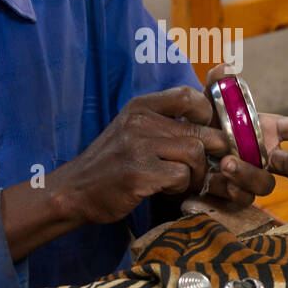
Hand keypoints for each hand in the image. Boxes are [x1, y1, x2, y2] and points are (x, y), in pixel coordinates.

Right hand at [48, 86, 230, 224]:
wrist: (74, 191)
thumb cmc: (110, 164)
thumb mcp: (132, 130)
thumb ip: (164, 122)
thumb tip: (210, 122)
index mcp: (140, 107)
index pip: (188, 96)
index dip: (208, 114)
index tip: (208, 132)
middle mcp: (140, 122)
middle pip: (200, 130)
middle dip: (212, 153)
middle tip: (207, 167)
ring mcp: (139, 147)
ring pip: (195, 154)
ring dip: (197, 174)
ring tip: (184, 182)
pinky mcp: (140, 173)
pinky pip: (182, 176)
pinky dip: (181, 187)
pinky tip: (167, 190)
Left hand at [199, 65, 287, 206]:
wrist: (191, 149)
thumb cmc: (211, 123)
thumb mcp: (212, 102)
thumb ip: (218, 85)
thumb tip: (225, 69)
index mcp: (272, 130)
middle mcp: (269, 156)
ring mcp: (255, 176)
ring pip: (266, 184)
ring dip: (250, 174)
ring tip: (227, 163)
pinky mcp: (237, 192)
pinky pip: (242, 199)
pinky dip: (234, 191)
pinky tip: (222, 184)